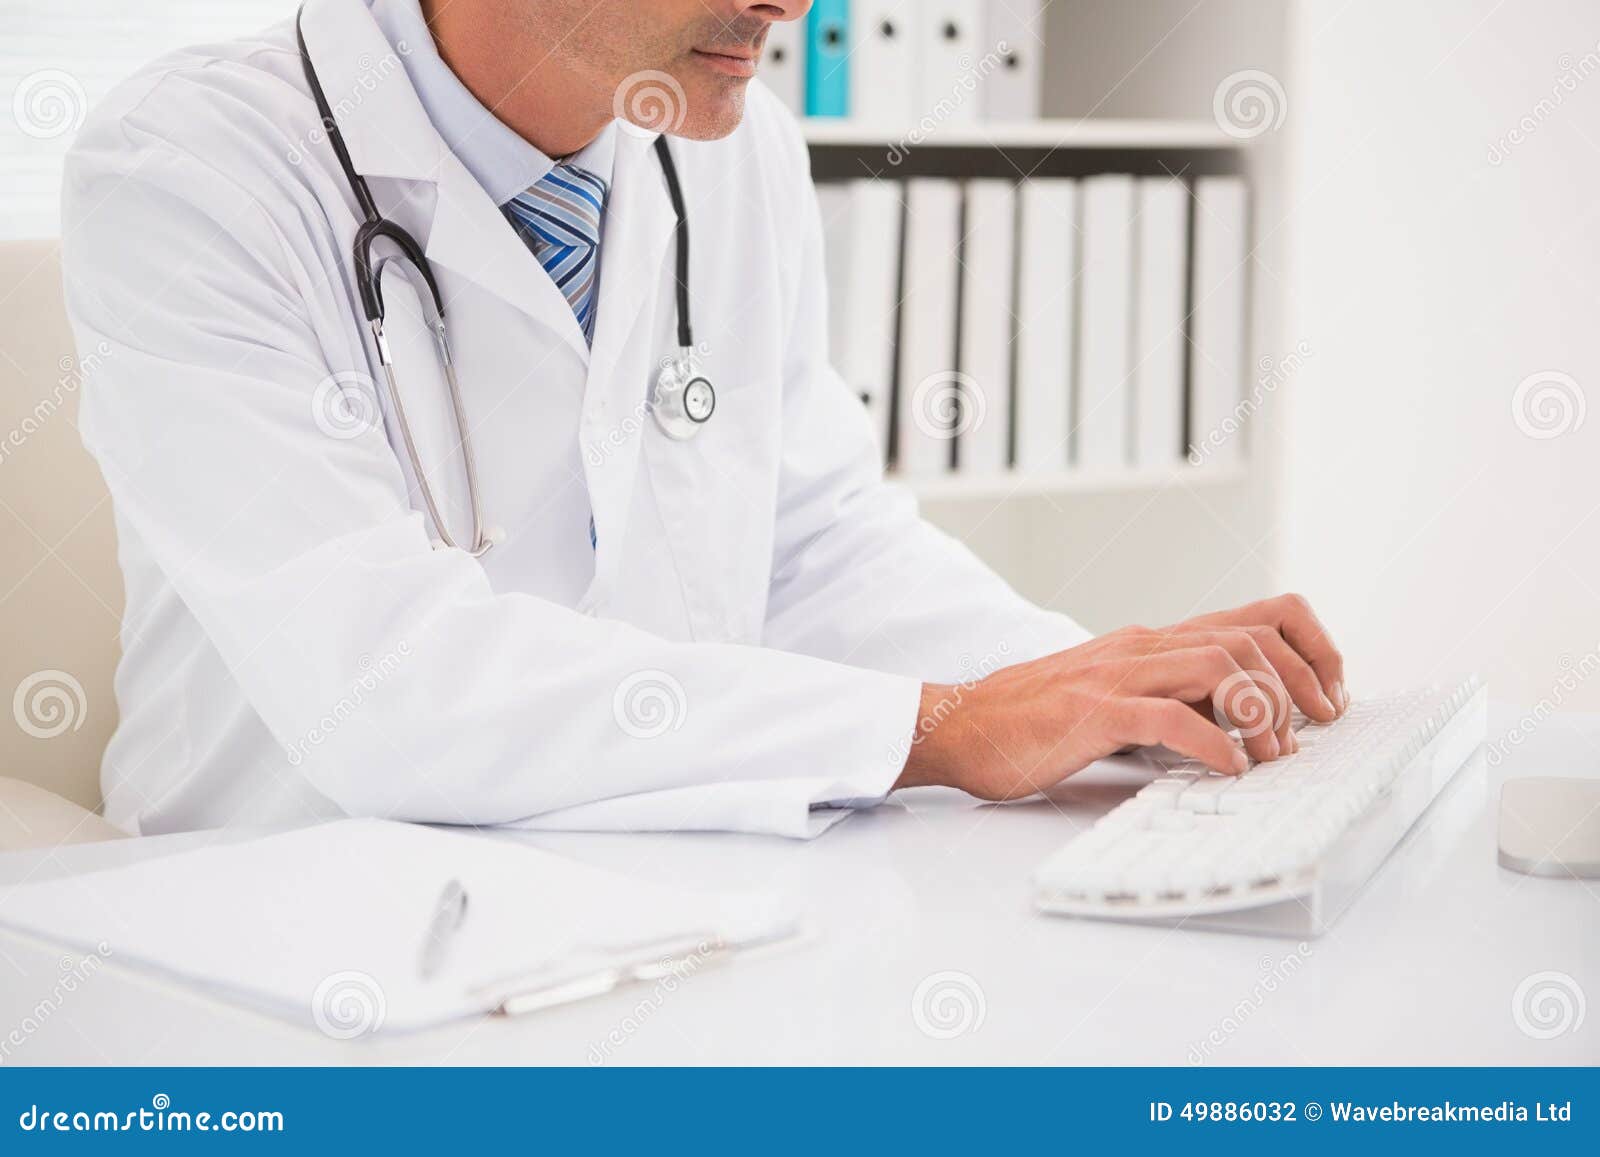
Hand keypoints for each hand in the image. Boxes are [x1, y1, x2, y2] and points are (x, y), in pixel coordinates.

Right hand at [895, 593, 1345, 801]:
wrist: (959, 725)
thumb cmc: (1035, 720)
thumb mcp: (1119, 697)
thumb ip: (1173, 700)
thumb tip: (1242, 729)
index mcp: (1155, 641)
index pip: (1261, 616)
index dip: (1313, 652)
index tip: (1330, 701)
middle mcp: (1143, 645)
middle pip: (1250, 639)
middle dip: (1300, 687)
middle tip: (1310, 736)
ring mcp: (1116, 673)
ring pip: (1219, 666)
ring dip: (1262, 714)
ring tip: (1269, 757)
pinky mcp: (1091, 710)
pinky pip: (1168, 717)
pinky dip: (1212, 745)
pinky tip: (1226, 769)